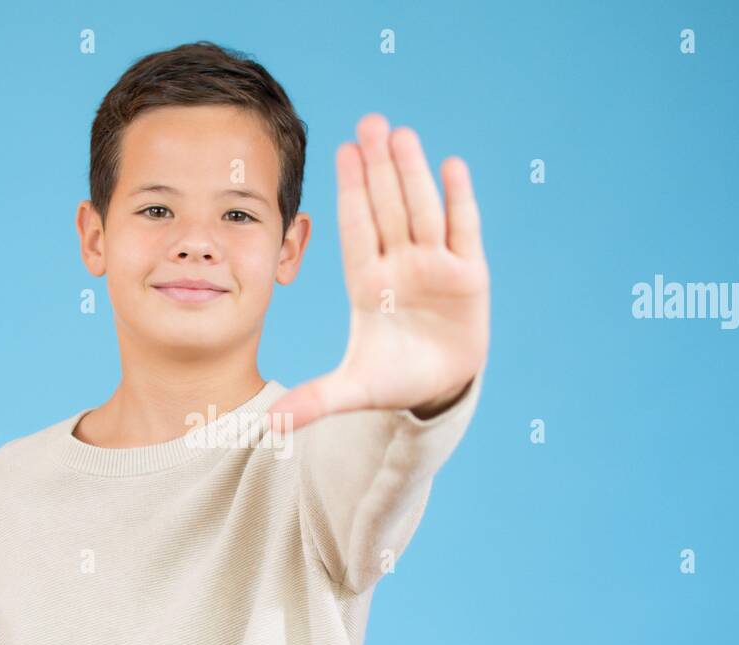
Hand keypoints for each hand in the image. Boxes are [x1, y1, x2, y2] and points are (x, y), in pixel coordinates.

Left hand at [268, 113, 489, 429]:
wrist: (440, 389)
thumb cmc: (393, 380)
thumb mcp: (352, 390)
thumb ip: (315, 402)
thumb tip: (269, 427)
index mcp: (368, 284)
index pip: (358, 229)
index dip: (352, 191)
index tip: (342, 151)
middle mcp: (400, 266)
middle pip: (388, 208)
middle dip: (379, 168)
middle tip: (369, 123)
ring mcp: (435, 267)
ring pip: (422, 211)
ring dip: (413, 173)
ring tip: (401, 133)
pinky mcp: (469, 276)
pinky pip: (463, 230)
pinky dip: (459, 201)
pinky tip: (452, 166)